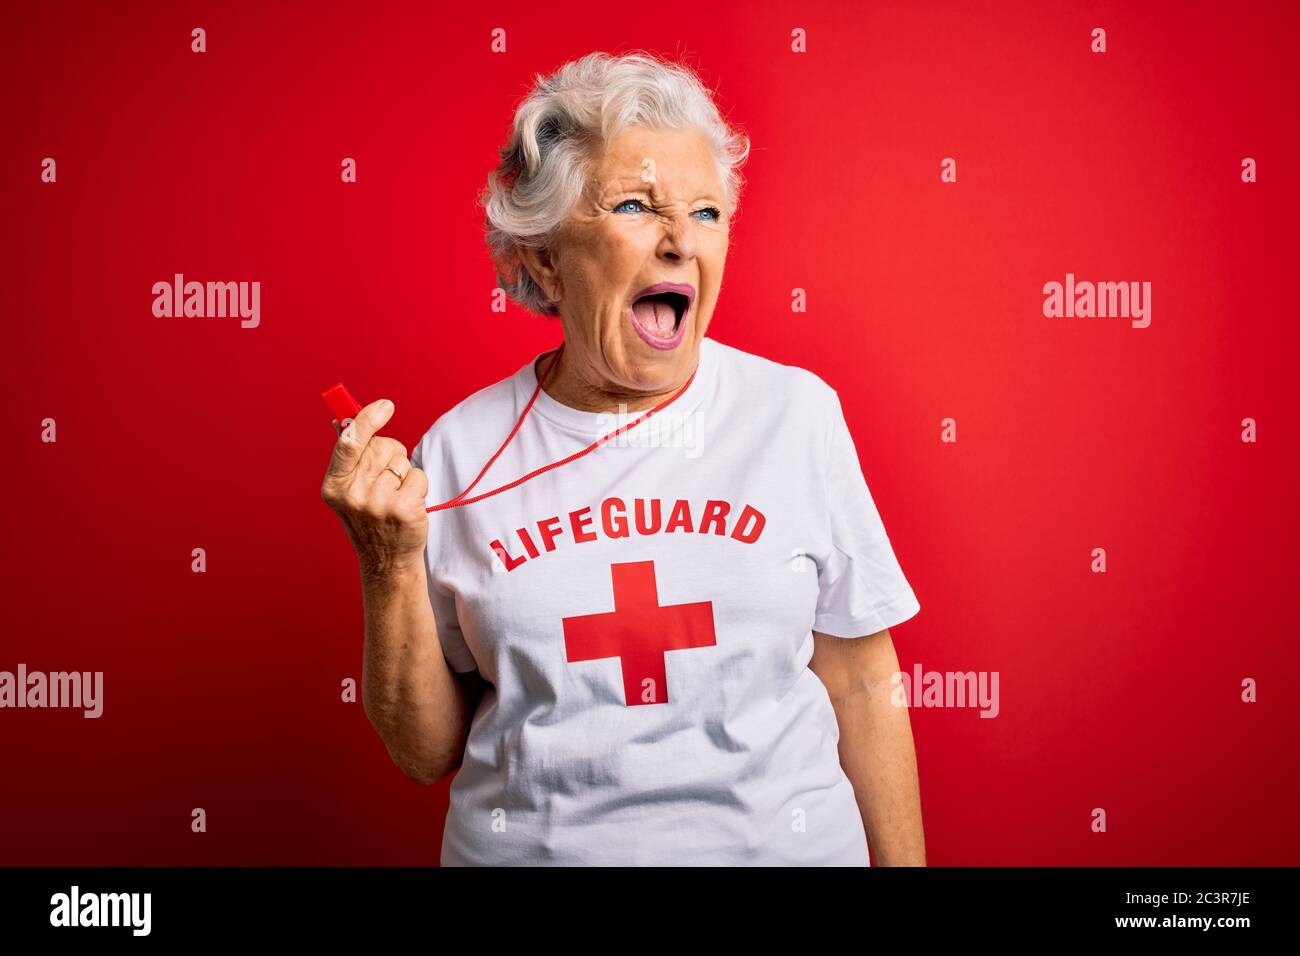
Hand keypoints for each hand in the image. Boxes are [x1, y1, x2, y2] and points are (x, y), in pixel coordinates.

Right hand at [321, 399, 429, 576]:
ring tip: (395, 497)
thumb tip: (344, 419)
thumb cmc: (370, 520)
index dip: (368, 419)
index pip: (350, 442)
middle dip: (390, 454)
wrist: (386, 562)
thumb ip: (349, 457)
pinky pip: (418, 476)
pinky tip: (408, 505)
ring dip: (404, 474)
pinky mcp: (403, 510)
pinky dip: (418, 486)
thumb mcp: (348, 491)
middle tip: (386, 480)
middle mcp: (353, 495)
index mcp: (334, 486)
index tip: (385, 406)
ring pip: (402, 461)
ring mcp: (378, 504)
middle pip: (382, 446)